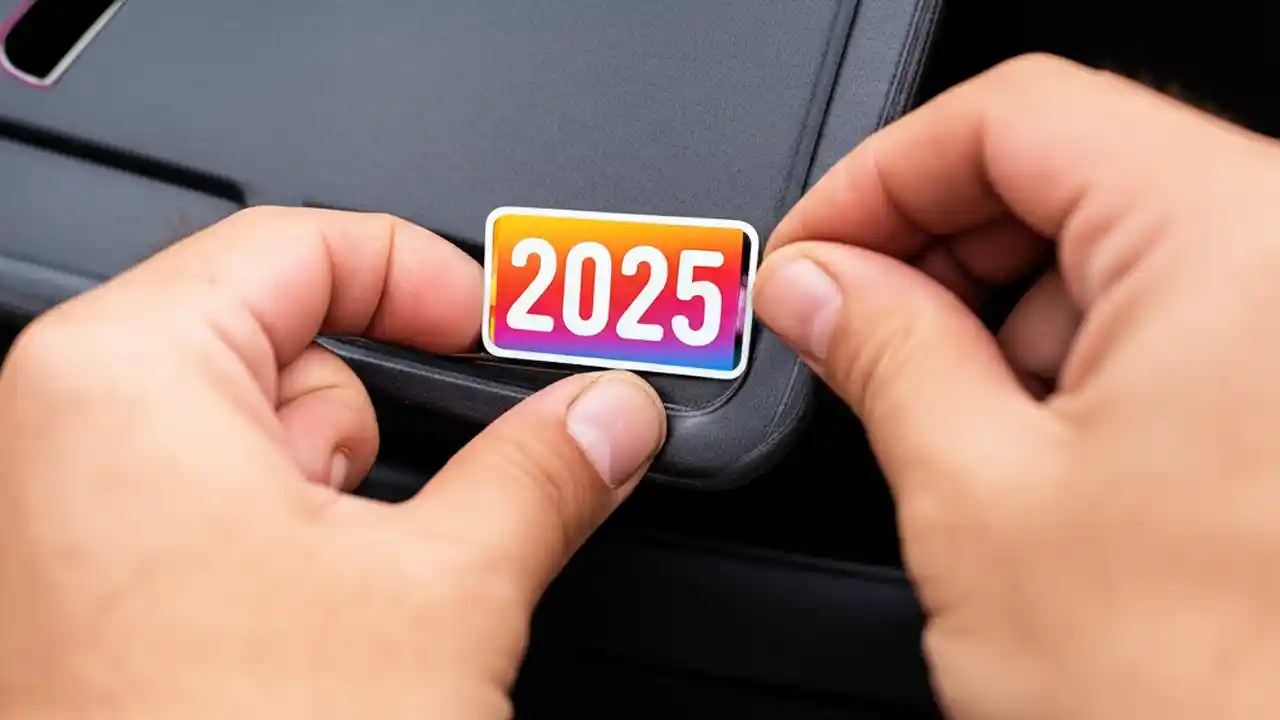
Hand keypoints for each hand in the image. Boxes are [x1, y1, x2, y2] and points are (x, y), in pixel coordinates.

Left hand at [0, 207, 665, 717]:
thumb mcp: (442, 593)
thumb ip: (543, 471)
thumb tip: (611, 411)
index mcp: (125, 376)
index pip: (302, 242)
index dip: (424, 276)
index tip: (498, 332)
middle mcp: (66, 434)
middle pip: (287, 341)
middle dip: (387, 418)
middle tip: (446, 495)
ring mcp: (71, 519)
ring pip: (266, 437)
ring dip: (350, 498)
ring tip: (371, 600)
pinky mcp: (97, 593)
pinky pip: (227, 512)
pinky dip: (300, 544)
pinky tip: (323, 634)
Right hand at [753, 53, 1279, 718]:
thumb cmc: (1201, 697)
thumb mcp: (977, 499)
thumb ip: (879, 352)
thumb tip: (815, 284)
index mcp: (1235, 241)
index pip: (1012, 116)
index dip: (878, 179)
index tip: (809, 252)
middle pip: (1066, 170)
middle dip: (931, 247)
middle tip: (843, 326)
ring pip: (1113, 247)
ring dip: (996, 312)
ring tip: (937, 413)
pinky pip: (1169, 315)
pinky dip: (1070, 356)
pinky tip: (1026, 442)